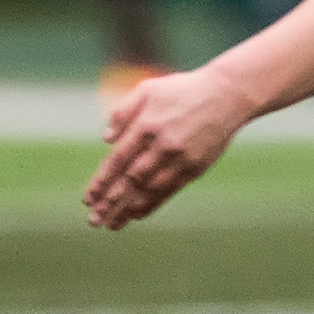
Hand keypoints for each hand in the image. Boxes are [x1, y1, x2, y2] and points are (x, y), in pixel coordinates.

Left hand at [84, 65, 253, 229]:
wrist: (226, 95)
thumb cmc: (182, 90)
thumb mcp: (148, 90)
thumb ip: (123, 112)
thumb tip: (106, 139)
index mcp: (146, 125)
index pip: (118, 160)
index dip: (102, 181)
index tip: (88, 198)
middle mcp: (162, 145)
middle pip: (131, 180)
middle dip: (110, 201)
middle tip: (94, 220)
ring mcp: (180, 159)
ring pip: (149, 190)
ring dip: (128, 209)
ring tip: (112, 223)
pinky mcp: (195, 168)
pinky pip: (169, 191)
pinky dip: (151, 204)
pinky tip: (136, 214)